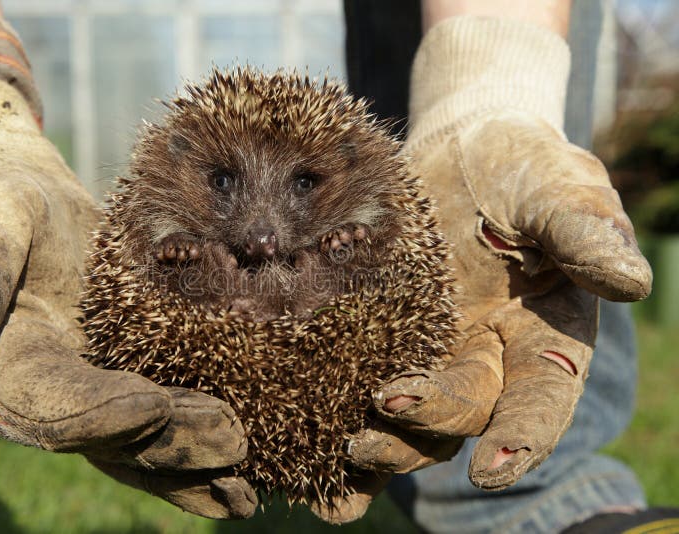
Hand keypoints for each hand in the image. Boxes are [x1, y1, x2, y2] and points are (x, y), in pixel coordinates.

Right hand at [0, 18, 254, 518]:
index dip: (101, 412)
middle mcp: (49, 390)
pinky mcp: (127, 364)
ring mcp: (92, 382)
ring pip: (143, 439)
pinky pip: (164, 406)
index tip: (154, 407)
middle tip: (229, 444)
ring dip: (194, 463)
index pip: (52, 404)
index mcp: (4, 365)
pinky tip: (246, 454)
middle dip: (171, 445)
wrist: (11, 187)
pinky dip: (199, 432)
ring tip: (247, 484)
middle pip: (112, 435)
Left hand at [343, 14, 651, 507]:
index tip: (492, 471)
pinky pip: (355, 383)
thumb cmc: (524, 167)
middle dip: (419, 428)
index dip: (521, 438)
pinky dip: (329, 418)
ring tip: (335, 462)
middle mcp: (484, 355)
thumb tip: (630, 282)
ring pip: (405, 415)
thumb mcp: (557, 188)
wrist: (463, 151)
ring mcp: (426, 348)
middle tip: (369, 437)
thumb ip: (583, 233)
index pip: (540, 396)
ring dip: (373, 446)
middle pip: (458, 412)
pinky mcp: (377, 333)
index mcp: (541, 334)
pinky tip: (295, 447)